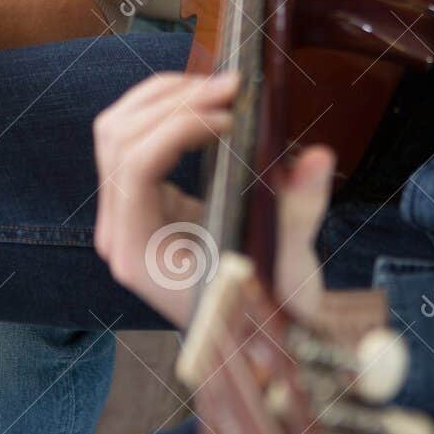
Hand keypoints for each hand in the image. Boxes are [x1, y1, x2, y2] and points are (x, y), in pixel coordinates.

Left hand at [93, 71, 385, 336]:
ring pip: (117, 129)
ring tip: (220, 87)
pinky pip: (132, 138)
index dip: (179, 128)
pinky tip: (204, 103)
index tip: (231, 115)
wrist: (254, 345)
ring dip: (164, 96)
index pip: (136, 166)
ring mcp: (122, 215)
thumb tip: (316, 158)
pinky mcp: (138, 200)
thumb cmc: (266, 316)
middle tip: (232, 87)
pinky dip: (164, 109)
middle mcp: (119, 232)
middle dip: (174, 101)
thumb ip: (298, 213)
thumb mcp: (288, 270)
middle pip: (118, 138)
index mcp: (139, 252)